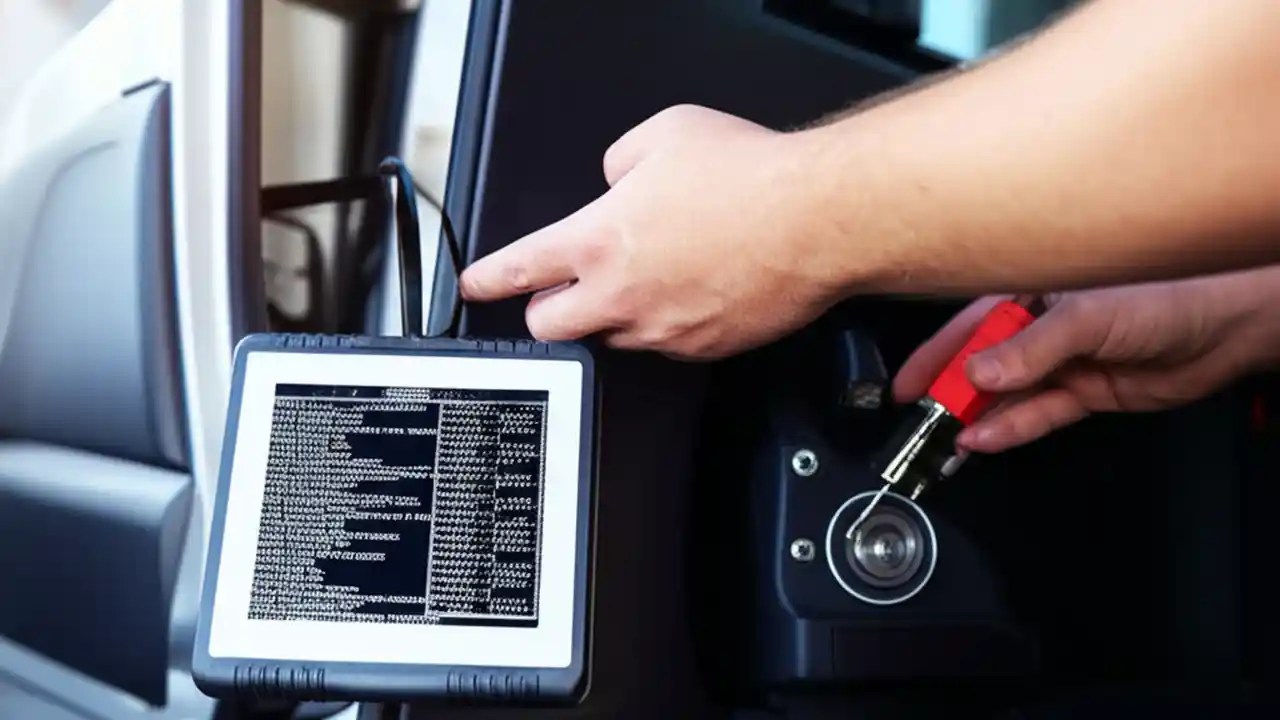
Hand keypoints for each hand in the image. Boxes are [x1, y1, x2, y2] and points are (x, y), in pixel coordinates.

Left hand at [457, 105, 847, 359]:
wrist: (816, 220)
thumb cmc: (748, 175)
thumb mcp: (664, 136)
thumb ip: (618, 163)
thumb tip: (615, 183)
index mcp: (598, 240)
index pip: (518, 269)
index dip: (487, 280)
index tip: (474, 286)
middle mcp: (622, 295)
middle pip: (549, 326)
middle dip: (545, 310)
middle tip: (561, 291)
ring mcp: (662, 330)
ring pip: (610, 338)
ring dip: (612, 315)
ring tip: (650, 278)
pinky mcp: (702, 348)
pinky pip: (664, 344)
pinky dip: (664, 324)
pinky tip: (692, 289)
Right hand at [893, 270, 1279, 452]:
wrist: (1230, 327)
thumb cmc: (1169, 293)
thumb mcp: (1086, 315)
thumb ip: (1028, 348)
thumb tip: (978, 375)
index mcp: (1035, 287)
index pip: (970, 322)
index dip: (936, 353)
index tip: (908, 382)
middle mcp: (1044, 323)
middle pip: (983, 360)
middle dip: (950, 390)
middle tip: (921, 416)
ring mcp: (1064, 360)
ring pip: (1007, 392)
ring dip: (977, 415)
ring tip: (945, 436)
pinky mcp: (1084, 392)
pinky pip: (1037, 413)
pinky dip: (1010, 428)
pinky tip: (983, 439)